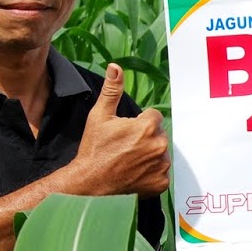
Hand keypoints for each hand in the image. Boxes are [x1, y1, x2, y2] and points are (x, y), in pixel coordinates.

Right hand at [67, 64, 169, 196]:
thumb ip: (112, 90)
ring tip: (130, 159)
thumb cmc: (94, 148)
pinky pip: (162, 172)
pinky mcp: (161, 183)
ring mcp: (161, 166)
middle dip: (147, 137)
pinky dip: (152, 173)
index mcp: (148, 127)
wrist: (89, 182)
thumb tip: (115, 67)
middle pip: (159, 134)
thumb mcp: (100, 116)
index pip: (154, 117)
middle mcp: (159, 146)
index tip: (126, 132)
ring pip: (161, 152)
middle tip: (126, 147)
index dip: (139, 123)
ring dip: (150, 154)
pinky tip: (135, 172)